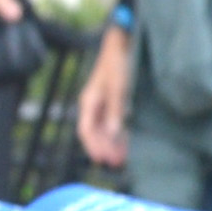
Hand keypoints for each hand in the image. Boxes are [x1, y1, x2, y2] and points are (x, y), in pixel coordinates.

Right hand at [75, 25, 131, 170]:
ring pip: (104, 130)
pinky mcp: (113, 102)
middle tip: (115, 164)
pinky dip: (118, 134)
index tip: (102, 160)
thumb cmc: (116, 65)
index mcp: (89, 102)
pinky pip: (113, 123)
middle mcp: (93, 106)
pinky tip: (125, 144)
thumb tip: (112, 134)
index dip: (93, 146)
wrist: (120, 46)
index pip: (86, 131)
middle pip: (95, 134)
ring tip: (121, 159)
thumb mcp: (117, 89)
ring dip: (111, 144)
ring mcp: (102, 105)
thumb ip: (115, 112)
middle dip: (104, 149)